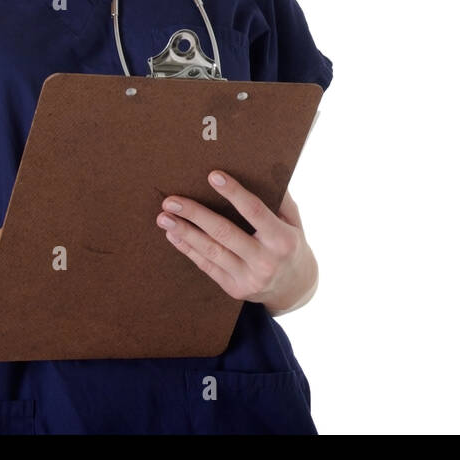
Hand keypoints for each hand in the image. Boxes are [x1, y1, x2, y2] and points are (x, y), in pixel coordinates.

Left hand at [157, 171, 317, 314]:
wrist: (294, 288)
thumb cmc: (291, 246)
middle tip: (172, 200)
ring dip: (185, 233)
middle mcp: (266, 261)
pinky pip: (207, 267)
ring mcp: (249, 278)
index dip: (234, 193)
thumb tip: (264, 170)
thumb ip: (281, 200)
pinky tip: (174, 236)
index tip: (213, 176)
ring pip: (211, 251)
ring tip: (164, 217)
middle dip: (195, 214)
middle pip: (224, 233)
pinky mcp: (235, 289)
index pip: (255, 211)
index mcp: (283, 240)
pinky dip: (189, 250)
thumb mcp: (294, 223)